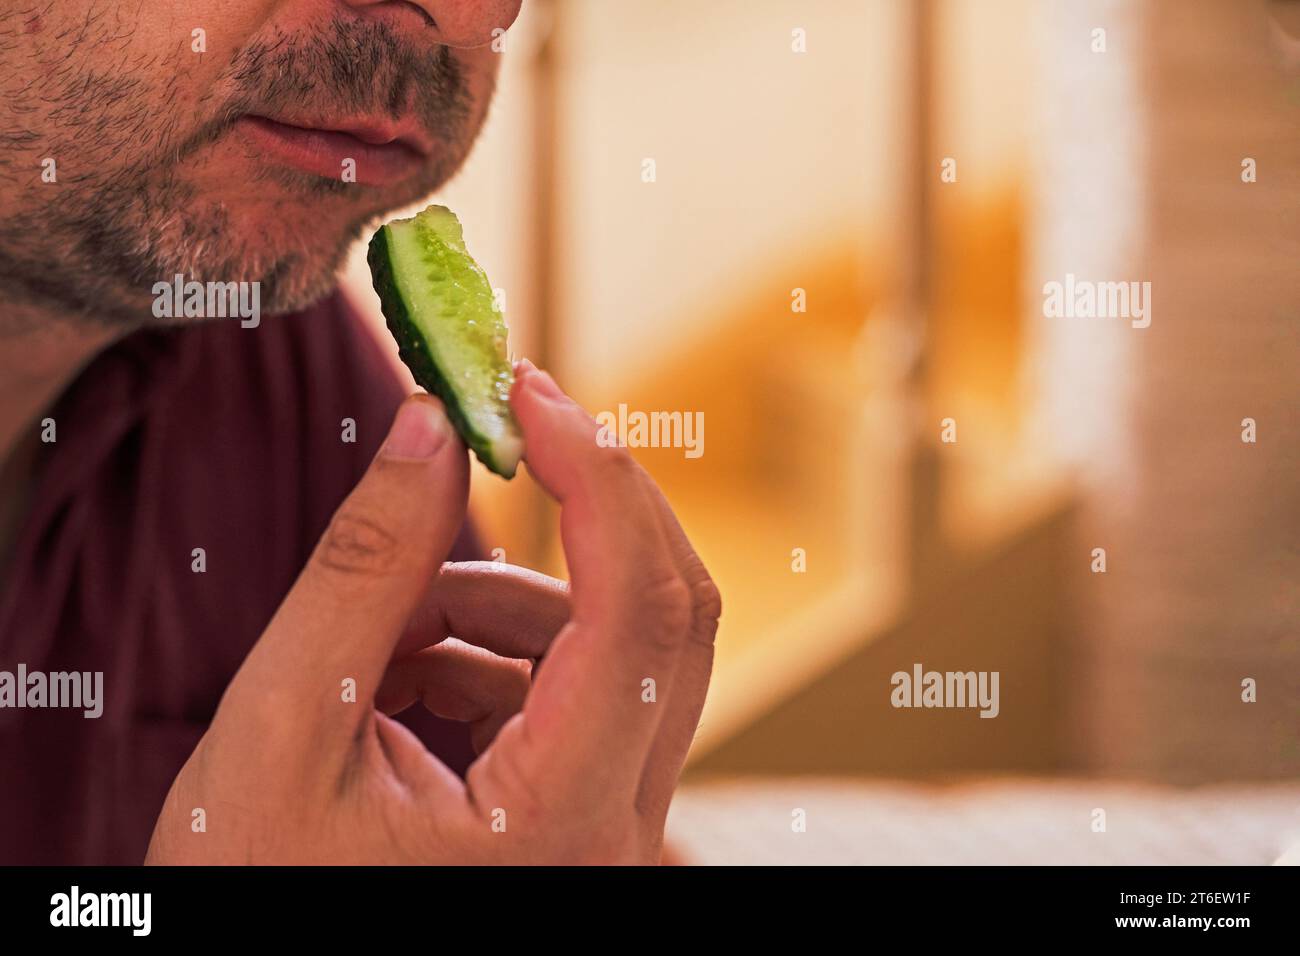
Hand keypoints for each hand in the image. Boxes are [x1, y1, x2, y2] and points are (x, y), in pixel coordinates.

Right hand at [145, 363, 719, 863]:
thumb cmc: (254, 890)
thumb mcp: (282, 727)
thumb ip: (366, 569)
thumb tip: (430, 427)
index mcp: (560, 822)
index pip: (641, 614)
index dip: (598, 481)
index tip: (529, 394)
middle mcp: (618, 831)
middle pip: (668, 616)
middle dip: (585, 511)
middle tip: (500, 433)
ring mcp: (609, 826)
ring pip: (610, 647)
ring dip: (501, 602)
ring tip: (380, 635)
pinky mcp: (581, 813)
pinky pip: (570, 687)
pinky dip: (492, 652)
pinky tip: (398, 679)